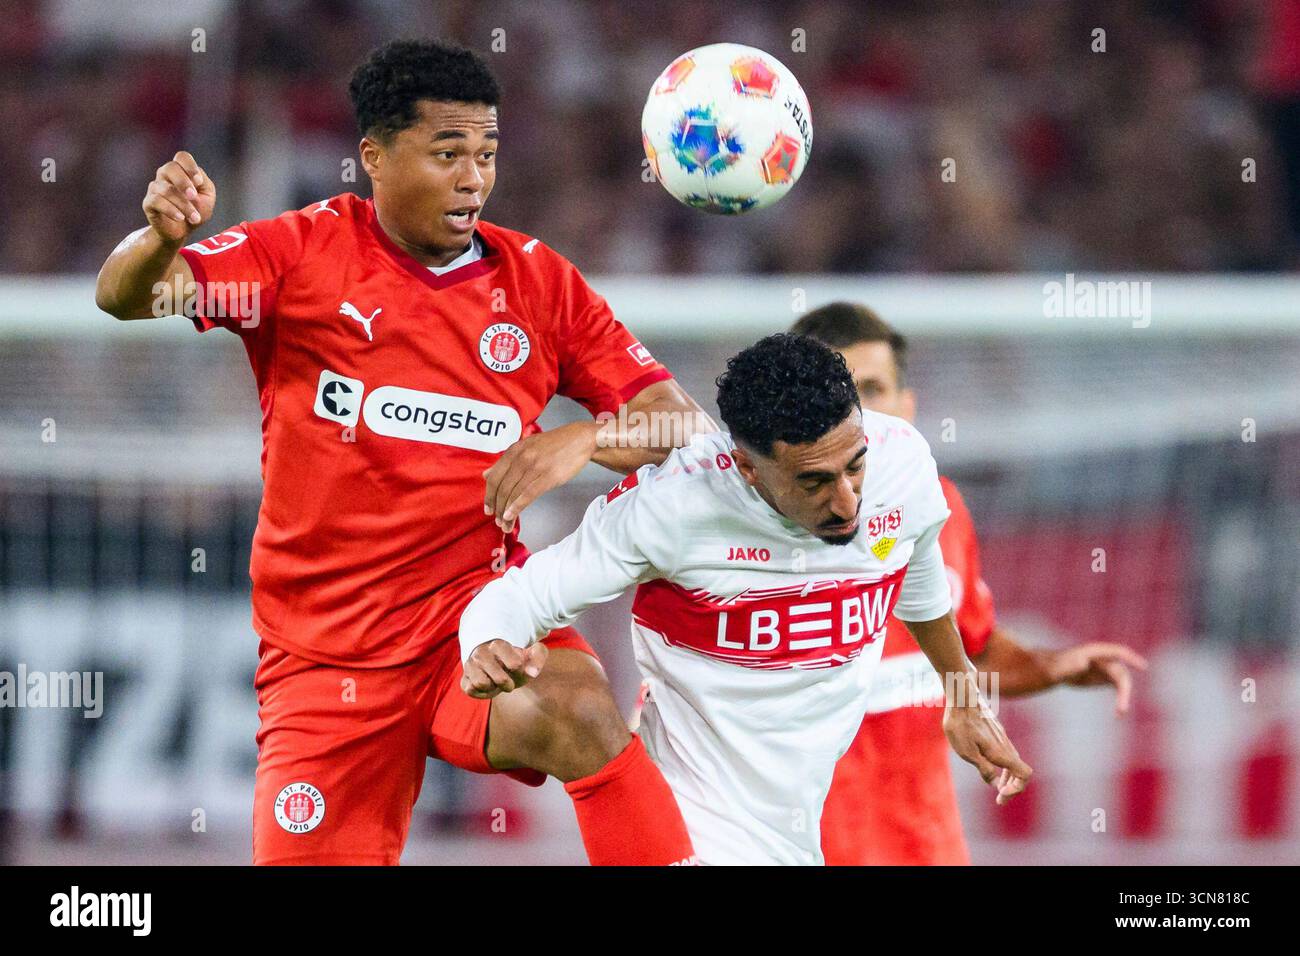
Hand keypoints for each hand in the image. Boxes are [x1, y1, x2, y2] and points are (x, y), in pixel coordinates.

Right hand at [143, 151, 215, 242]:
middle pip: (170, 167)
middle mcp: (165, 175)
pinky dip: (170, 210)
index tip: (198, 182)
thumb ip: (204, 183)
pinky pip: (156, 201)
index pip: (182, 157)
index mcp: (181, 171)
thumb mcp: (207, 196)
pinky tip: (180, 217)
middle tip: (193, 197)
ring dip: (184, 205)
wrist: (183, 231)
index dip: (190, 167)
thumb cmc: (197, 210)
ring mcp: (155, 188)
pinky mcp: (148, 203)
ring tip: (195, 218)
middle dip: (183, 182)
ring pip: (166, 189)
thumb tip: (194, 179)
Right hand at [461, 640, 548, 698]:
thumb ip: (538, 657)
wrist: (496, 663)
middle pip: (500, 679)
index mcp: (498, 644)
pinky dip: (482, 693)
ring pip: (482, 683)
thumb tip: (532, 673)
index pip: (515, 664)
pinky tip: (487, 687)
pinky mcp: (464, 679)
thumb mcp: (531, 655)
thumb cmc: (516, 660)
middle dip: (509, 684)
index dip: (520, 671)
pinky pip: (471, 690)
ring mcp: (470, 665)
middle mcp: (481, 652)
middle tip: (509, 681)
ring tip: (495, 682)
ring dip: (493, 688)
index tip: (518, 667)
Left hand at [483, 422, 598, 532]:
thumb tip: (486, 475)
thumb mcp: (526, 447)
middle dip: (496, 507)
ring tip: (505, 524)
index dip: (489, 495)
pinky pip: (528, 495)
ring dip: (506, 512)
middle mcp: (521, 458)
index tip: (488, 508)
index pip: (494, 477)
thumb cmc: (554, 444)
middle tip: (496, 519)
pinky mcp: (548, 477)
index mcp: (514, 450)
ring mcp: (535, 467)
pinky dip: (517, 507)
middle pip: (502, 487)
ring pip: (513, 493)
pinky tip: (511, 516)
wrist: (580, 439)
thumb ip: (506, 461)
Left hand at [943, 676, 1032, 804]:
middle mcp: (1006, 745)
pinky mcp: (995, 731)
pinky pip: (1005, 752)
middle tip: (1000, 798)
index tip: (1000, 794)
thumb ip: (984, 769)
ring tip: (996, 785)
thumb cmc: (961, 724)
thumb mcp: (968, 752)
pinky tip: (988, 764)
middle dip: (1012, 787)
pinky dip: (1002, 764)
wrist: (962, 696)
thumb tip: (995, 783)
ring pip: (1012, 761)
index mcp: (1002, 753)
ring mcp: (1001, 737)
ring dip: (1008, 776)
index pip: (1024, 774)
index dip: (1016, 788)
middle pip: (1020, 771)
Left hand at [1044, 642, 1148, 715]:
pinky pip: (1119, 689)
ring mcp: (1107, 669)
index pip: (1119, 652)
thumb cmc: (1056, 666)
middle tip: (1122, 708)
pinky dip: (1121, 700)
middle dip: (1124, 690)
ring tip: (1120, 713)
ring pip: (1122, 682)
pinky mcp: (1106, 679)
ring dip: (1124, 697)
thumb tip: (1083, 664)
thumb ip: (1071, 666)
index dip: (1132, 658)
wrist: (1055, 670)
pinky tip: (1118, 714)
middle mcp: (1105, 660)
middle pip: (1121, 673)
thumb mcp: (1061, 667)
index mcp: (1096, 652)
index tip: (1144, 667)